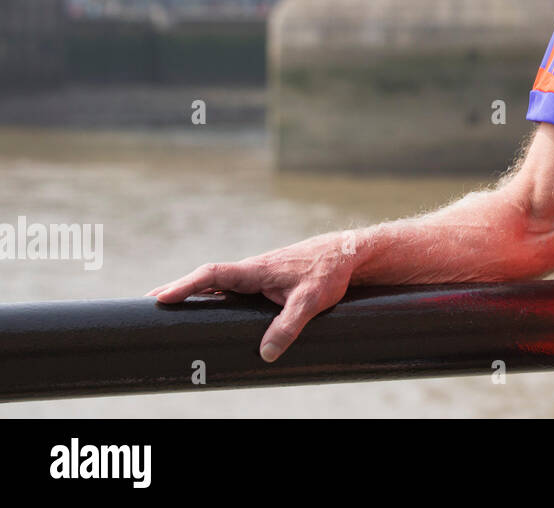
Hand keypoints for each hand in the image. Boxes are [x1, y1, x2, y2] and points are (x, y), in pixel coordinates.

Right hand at [148, 231, 357, 362]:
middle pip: (207, 279)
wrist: (346, 255)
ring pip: (218, 284)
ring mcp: (257, 276)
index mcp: (255, 270)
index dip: (186, 286)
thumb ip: (288, 326)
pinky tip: (207, 307)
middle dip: (179, 290)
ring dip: (194, 293)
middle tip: (150, 303)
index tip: (160, 297)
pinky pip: (232, 289)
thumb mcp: (310, 302)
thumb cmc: (328, 272)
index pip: (213, 275)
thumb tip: (265, 354)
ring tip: (168, 307)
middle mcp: (251, 271)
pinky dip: (214, 296)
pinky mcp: (266, 282)